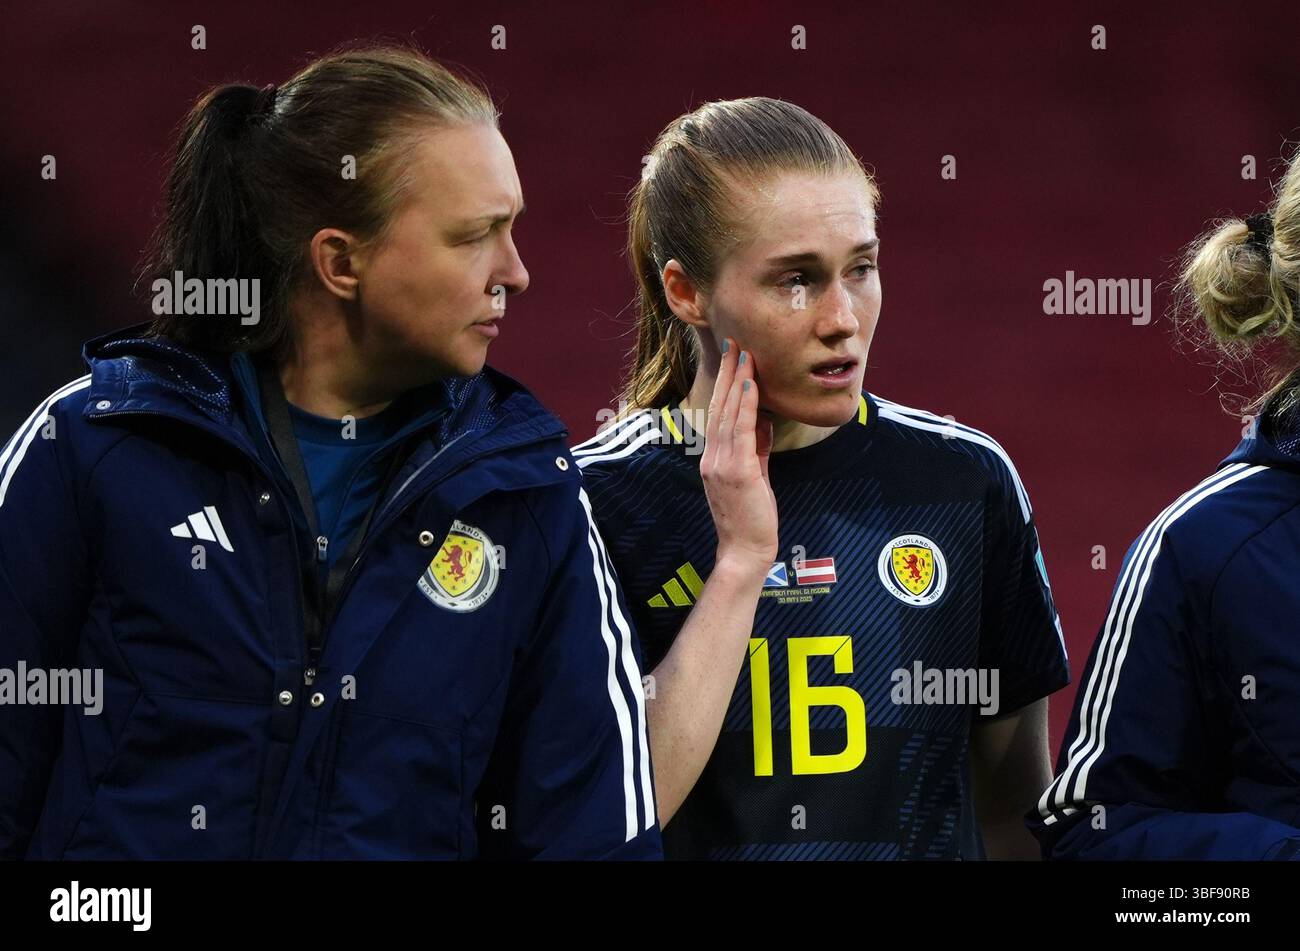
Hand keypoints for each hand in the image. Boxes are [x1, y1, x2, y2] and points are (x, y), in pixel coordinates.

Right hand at [699, 338, 777, 573]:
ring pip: (729, 413)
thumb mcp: (754, 476)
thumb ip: (757, 448)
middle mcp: (712, 456)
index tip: (734, 357)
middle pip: (720, 406)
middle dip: (729, 372)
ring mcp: (721, 463)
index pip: (719, 413)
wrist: (744, 551)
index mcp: (713, 458)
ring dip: (737, 381)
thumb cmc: (750, 518)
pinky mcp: (737, 471)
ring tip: (744, 353)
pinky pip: (742, 432)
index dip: (726, 383)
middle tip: (735, 342)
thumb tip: (764, 421)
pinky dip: (746, 406)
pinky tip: (751, 386)